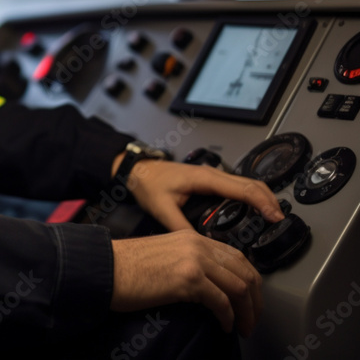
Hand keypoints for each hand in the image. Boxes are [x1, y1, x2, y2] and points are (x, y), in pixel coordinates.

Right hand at [111, 230, 261, 335]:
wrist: (105, 268)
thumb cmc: (125, 266)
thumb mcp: (162, 254)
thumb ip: (186, 261)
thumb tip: (206, 285)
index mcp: (191, 237)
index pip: (235, 256)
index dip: (249, 280)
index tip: (250, 298)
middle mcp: (197, 245)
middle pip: (244, 270)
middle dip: (255, 299)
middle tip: (253, 317)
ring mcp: (194, 260)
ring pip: (239, 286)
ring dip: (246, 312)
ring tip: (243, 326)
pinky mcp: (188, 279)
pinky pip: (222, 302)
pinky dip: (229, 317)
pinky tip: (225, 325)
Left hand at [114, 158, 283, 231]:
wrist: (138, 171)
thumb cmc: (148, 183)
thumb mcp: (162, 208)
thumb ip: (180, 227)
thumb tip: (199, 246)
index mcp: (204, 178)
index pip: (243, 188)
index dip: (263, 203)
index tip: (275, 217)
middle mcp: (212, 174)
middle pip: (251, 184)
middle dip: (270, 200)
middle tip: (280, 221)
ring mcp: (213, 176)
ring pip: (247, 183)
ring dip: (263, 198)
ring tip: (272, 217)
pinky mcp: (211, 181)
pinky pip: (238, 187)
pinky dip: (252, 197)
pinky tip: (254, 211)